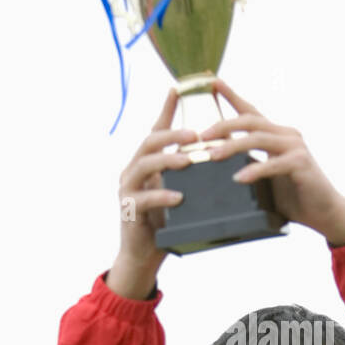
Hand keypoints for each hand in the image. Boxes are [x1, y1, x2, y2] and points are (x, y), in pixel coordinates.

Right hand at [113, 89, 196, 278]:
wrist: (144, 255)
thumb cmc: (165, 222)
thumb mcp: (180, 192)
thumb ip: (189, 175)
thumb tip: (217, 156)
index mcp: (146, 163)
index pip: (156, 131)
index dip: (166, 110)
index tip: (178, 89)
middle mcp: (133, 171)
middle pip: (149, 143)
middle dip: (171, 135)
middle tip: (194, 134)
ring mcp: (128, 190)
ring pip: (144, 165)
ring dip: (167, 160)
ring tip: (188, 160)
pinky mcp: (128, 210)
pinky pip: (144, 199)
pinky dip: (162, 196)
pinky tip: (178, 197)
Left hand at [199, 79, 344, 245]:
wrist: (326, 213)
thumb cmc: (294, 196)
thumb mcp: (266, 178)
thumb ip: (248, 166)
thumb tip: (218, 163)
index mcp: (277, 135)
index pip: (251, 112)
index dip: (232, 96)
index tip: (212, 83)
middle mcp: (286, 135)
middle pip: (250, 121)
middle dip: (223, 125)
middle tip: (202, 135)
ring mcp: (295, 147)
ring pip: (258, 138)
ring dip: (232, 146)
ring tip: (212, 156)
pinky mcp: (301, 163)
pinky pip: (273, 164)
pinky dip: (255, 171)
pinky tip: (239, 178)